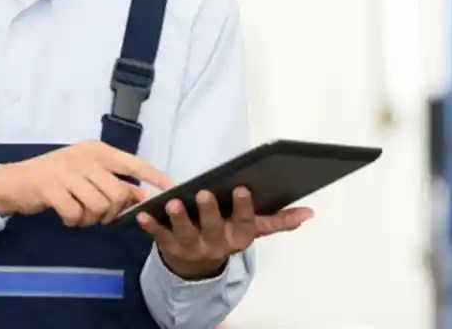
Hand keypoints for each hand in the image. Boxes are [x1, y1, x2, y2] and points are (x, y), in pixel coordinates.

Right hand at [0, 140, 173, 226]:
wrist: (16, 181)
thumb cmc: (56, 177)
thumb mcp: (86, 173)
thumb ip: (112, 181)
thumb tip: (142, 195)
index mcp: (96, 150)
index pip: (132, 162)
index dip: (153, 175)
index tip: (171, 187)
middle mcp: (84, 156)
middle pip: (117, 193)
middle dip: (113, 212)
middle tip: (100, 216)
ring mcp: (66, 170)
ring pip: (99, 205)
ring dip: (92, 219)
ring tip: (81, 216)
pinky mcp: (50, 187)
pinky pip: (76, 214)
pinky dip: (74, 222)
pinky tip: (67, 216)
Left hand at [137, 187, 313, 279]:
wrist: (197, 265)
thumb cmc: (226, 235)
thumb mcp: (251, 229)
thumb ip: (278, 220)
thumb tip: (308, 212)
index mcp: (239, 237)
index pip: (246, 224)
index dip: (244, 208)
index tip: (242, 188)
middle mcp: (217, 244)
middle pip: (214, 228)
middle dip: (210, 212)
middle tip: (204, 193)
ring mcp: (192, 247)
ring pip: (186, 234)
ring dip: (179, 218)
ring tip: (173, 202)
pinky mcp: (169, 246)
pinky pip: (159, 236)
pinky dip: (151, 225)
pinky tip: (143, 213)